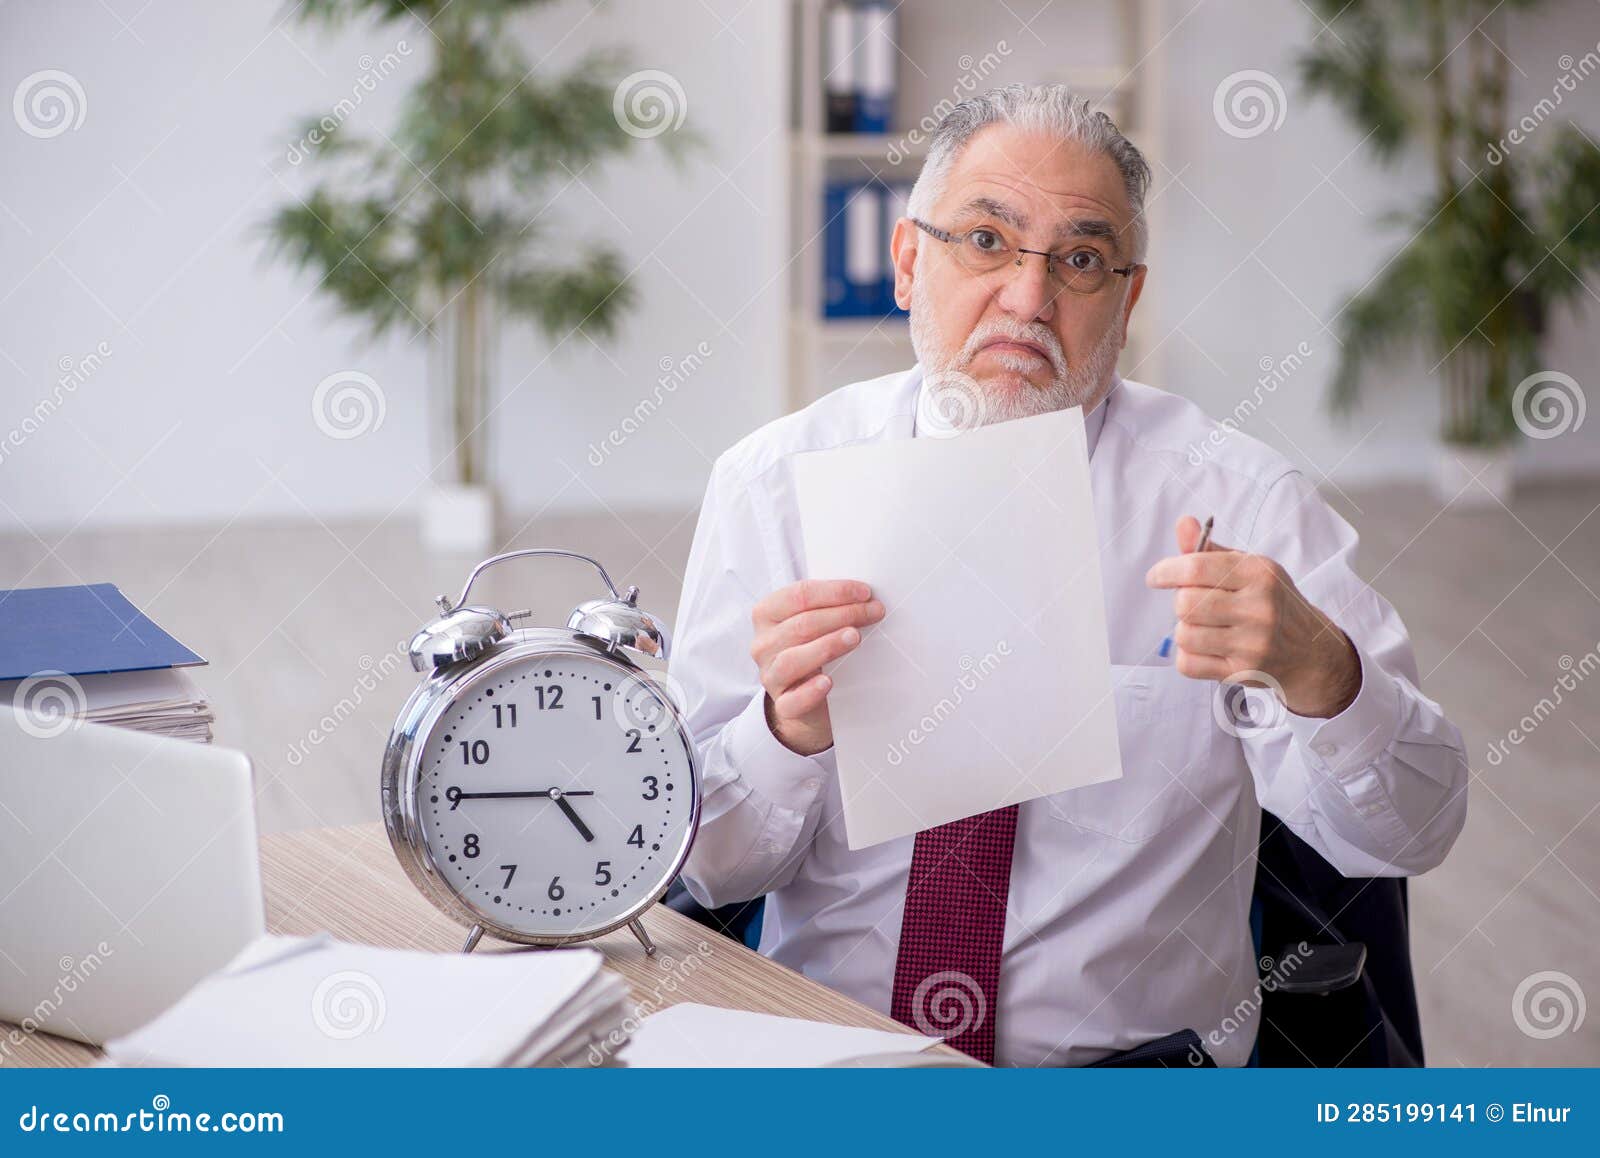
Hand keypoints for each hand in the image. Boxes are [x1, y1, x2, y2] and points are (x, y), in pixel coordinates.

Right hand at [751, 579, 883, 755]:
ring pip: (792, 659)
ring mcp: (770, 676)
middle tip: (873, 612)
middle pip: (801, 625)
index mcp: (767, 614)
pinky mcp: (782, 705)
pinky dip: (810, 691)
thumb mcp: (814, 622)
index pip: (798, 596)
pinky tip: (828, 682)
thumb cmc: (811, 648)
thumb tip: (865, 596)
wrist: (804, 696)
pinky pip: (792, 701)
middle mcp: (763, 644)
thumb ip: (829, 606)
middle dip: (842, 615)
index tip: (865, 593)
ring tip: (854, 637)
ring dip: (827, 646)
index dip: (835, 592)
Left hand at [1144, 516, 1360, 718]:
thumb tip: (1183, 523)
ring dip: (1186, 630)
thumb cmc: (1270, 602)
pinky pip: (1188, 664)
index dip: (1166, 571)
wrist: (1308, 650)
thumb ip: (1210, 550)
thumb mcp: (1249, 569)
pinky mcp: (1243, 672)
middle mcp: (1258, 608)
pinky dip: (1189, 656)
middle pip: (1185, 603)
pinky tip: (1207, 648)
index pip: (1196, 568)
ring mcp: (1252, 643)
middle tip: (1197, 605)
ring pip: (1184, 635)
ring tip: (1205, 627)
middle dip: (1182, 602)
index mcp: (1258, 573)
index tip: (1156, 577)